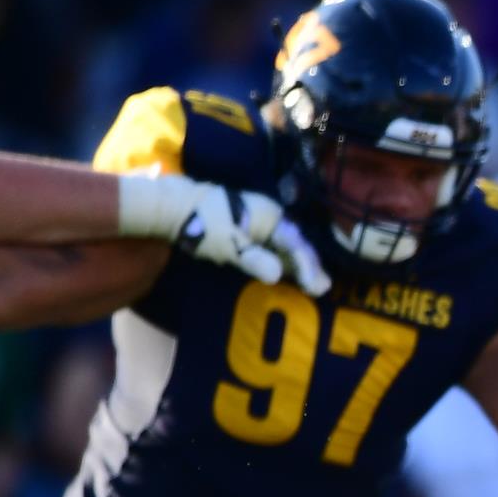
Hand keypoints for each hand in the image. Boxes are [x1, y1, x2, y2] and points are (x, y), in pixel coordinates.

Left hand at [117, 174, 332, 294]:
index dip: (308, 267)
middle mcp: (271, 216)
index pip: (297, 245)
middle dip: (309, 266)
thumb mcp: (229, 245)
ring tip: (312, 284)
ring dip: (298, 264)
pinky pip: (274, 245)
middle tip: (323, 288)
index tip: (316, 288)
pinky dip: (283, 260)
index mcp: (271, 216)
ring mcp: (261, 221)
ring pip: (286, 245)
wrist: (174, 208)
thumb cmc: (203, 224)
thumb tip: (278, 274)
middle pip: (296, 244)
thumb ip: (255, 260)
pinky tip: (288, 272)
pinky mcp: (249, 228)